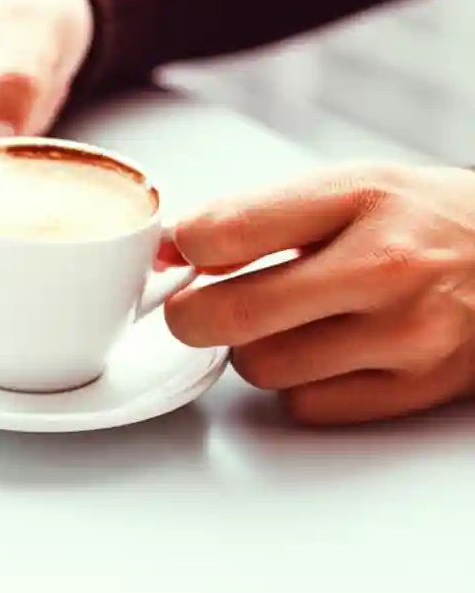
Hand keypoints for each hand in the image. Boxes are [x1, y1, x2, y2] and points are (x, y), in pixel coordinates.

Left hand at [161, 164, 474, 424]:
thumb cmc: (422, 220)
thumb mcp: (346, 187)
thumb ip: (257, 215)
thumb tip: (170, 250)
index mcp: (358, 199)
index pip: (223, 234)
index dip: (184, 250)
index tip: (185, 255)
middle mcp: (385, 268)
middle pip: (231, 316)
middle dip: (192, 315)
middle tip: (199, 307)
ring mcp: (405, 335)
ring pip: (262, 368)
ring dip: (253, 350)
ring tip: (286, 323)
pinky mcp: (414, 390)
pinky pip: (305, 405)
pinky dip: (298, 384)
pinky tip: (327, 352)